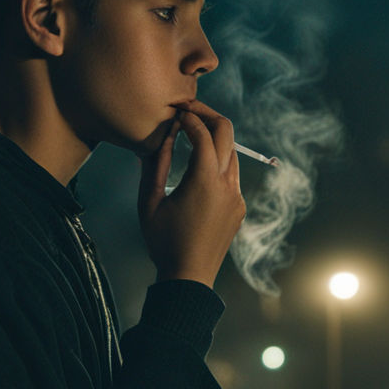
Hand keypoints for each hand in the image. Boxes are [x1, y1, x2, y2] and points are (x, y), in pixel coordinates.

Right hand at [137, 101, 245, 287]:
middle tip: (188, 110)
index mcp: (204, 181)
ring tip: (192, 135)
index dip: (189, 117)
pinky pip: (231, 175)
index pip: (202, 133)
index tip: (174, 111)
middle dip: (208, 116)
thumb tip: (160, 136)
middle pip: (227, 133)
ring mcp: (236, 196)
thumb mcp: (149, 201)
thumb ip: (155, 165)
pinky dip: (217, 162)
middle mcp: (226, 185)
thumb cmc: (163, 242)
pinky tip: (198, 168)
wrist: (188, 277)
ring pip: (231, 153)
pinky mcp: (239, 207)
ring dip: (214, 139)